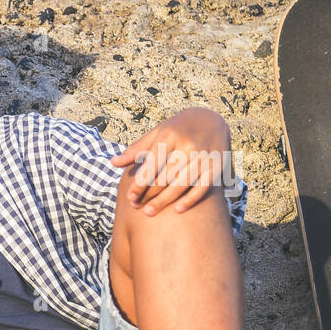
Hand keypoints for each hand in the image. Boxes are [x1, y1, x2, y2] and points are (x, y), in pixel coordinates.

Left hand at [110, 107, 231, 215]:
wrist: (211, 118)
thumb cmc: (176, 129)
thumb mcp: (156, 134)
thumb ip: (136, 150)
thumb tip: (113, 162)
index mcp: (169, 137)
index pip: (150, 168)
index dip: (138, 186)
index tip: (130, 198)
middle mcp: (187, 146)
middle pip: (163, 179)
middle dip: (148, 196)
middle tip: (137, 207)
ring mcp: (203, 157)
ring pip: (180, 186)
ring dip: (163, 202)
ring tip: (149, 212)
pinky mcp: (217, 166)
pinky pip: (202, 188)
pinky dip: (189, 200)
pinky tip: (176, 210)